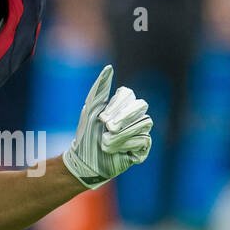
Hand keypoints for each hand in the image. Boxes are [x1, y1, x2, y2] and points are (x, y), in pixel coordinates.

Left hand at [62, 65, 152, 189]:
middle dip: (124, 116)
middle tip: (108, 127)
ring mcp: (139, 132)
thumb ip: (100, 88)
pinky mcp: (142, 149)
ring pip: (144, 123)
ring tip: (106, 142)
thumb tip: (109, 67)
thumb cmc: (86, 135)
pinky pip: (144, 140)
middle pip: (141, 106)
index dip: (117, 105)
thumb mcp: (91, 109)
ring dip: (122, 133)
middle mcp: (133, 117)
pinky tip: (115, 150)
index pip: (129, 95)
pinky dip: (127, 144)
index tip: (101, 118)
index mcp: (121, 105)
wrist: (84, 162)